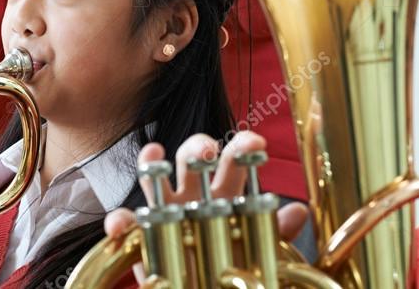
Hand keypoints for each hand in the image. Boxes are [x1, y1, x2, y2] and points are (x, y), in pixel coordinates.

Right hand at [103, 132, 309, 278]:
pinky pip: (126, 222)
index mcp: (224, 195)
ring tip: (154, 155)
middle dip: (199, 146)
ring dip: (151, 161)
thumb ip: (275, 232)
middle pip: (192, 157)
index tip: (255, 143)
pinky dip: (120, 221)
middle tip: (208, 151)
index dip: (243, 147)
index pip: (234, 162)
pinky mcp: (141, 234)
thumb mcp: (256, 251)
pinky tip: (122, 224)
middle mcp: (192, 194)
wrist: (198, 288)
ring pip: (154, 176)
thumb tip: (298, 210)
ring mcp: (163, 210)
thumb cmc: (228, 266)